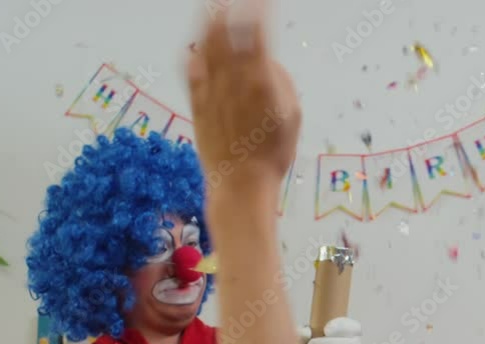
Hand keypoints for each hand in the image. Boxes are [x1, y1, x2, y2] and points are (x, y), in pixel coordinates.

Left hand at [187, 0, 300, 192]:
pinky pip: (191, 73)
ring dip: (208, 25)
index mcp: (260, 78)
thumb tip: (268, 64)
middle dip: (227, 12)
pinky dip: (194, 56)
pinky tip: (195, 50)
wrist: (241, 184)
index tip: (262, 1)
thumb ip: (281, 82)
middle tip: (228, 0)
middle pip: (226, 33)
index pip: (257, 32)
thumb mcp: (292, 117)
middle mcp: (233, 79)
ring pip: (206, 48)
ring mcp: (211, 91)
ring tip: (212, 10)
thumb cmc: (273, 155)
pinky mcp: (197, 106)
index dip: (258, 11)